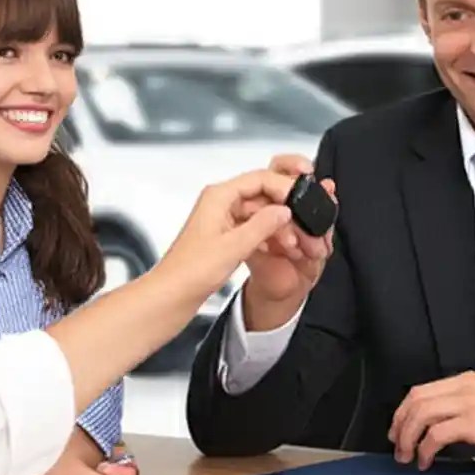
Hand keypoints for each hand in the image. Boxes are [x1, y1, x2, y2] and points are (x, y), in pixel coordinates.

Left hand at [152, 167, 306, 307]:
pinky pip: (253, 227)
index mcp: (218, 197)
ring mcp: (222, 219)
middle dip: (285, 209)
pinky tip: (282, 247)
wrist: (171, 296)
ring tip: (296, 240)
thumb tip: (284, 210)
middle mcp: (219, 203)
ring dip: (279, 225)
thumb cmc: (189, 272)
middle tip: (304, 223)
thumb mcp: (233, 247)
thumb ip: (263, 225)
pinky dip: (269, 235)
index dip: (284, 187)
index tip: (301, 201)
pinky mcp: (224, 236)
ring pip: (260, 212)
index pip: (260, 178)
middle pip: (262, 194)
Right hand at [241, 155, 335, 330]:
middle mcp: (267, 206)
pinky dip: (274, 240)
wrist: (289, 292)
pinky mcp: (243, 239)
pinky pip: (253, 230)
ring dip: (288, 226)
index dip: (293, 164)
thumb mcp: (322, 237)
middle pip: (265, 180)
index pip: (283, 167)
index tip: (307, 170)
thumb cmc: (303, 263)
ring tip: (305, 246)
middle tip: (303, 214)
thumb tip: (329, 187)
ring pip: (261, 206)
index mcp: (286, 199)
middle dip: (288, 194)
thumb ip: (325, 212)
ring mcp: (252, 222)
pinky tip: (289, 250)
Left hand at [387, 372, 474, 473]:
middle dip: (400, 425)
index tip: (397, 431)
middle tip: (397, 446)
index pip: (421, 391)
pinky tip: (426, 460)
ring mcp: (472, 403)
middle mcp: (467, 388)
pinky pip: (436, 433)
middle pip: (416, 400)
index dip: (402, 413)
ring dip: (408, 437)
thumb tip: (426, 430)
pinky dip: (425, 448)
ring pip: (422, 413)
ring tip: (408, 456)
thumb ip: (458, 413)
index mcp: (468, 383)